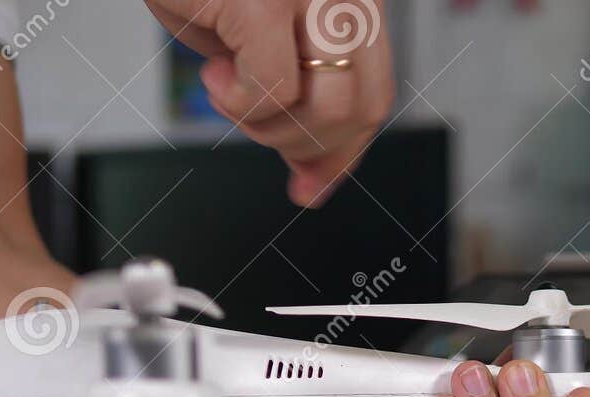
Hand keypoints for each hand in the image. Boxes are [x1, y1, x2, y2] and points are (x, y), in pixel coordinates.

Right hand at [145, 0, 394, 206]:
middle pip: (360, 111)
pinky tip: (214, 74)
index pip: (374, 96)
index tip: (310, 186)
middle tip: (251, 119)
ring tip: (228, 89)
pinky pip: (274, 91)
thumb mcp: (262, 49)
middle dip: (299, 142)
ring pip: (328, 109)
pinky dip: (236, 103)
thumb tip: (313, 176)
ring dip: (266, 124)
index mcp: (354, 3)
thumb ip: (299, 102)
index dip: (343, 152)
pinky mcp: (268, 1)